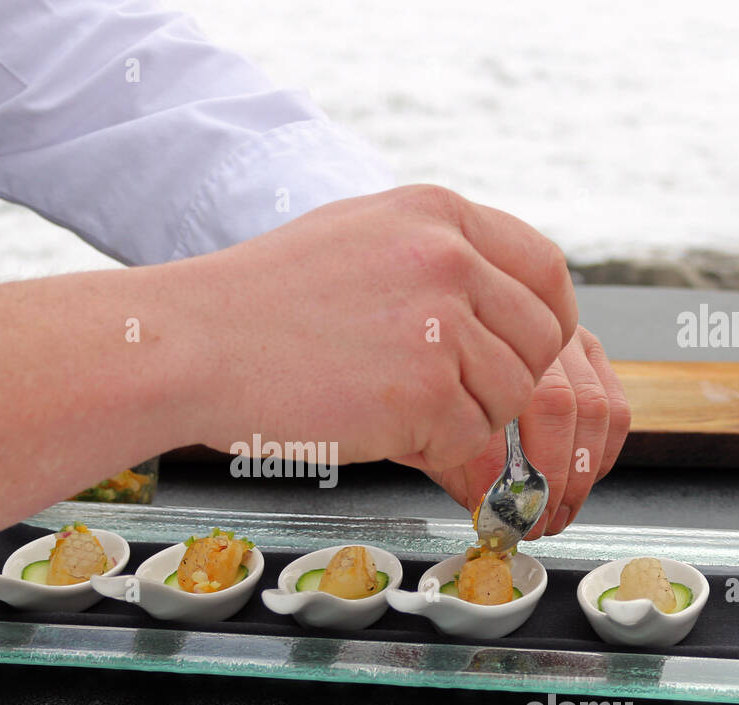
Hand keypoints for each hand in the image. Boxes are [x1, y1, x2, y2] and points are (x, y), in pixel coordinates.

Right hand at [176, 184, 578, 469]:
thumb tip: (494, 303)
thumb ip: (433, 256)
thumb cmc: (256, 302)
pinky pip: (469, 441)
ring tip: (399, 414)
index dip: (546, 323)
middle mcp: (448, 259)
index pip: (545, 270)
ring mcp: (440, 324)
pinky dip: (438, 454)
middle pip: (538, 341)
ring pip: (510, 396)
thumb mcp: (357, 236)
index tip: (528, 354)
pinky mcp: (422, 390)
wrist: (192, 343)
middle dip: (505, 383)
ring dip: (467, 420)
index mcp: (437, 215)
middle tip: (452, 402)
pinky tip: (389, 437)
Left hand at [423, 326, 630, 537]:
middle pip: (554, 406)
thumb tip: (485, 509)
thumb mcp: (432, 421)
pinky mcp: (592, 350)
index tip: (496, 514)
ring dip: (580, 475)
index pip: (495, 419)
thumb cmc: (447, 384)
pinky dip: (601, 455)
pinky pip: (616, 410)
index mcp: (473, 350)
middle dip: (550, 479)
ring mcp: (563, 339)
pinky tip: (581, 480)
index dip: (499, 476)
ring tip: (559, 512)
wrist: (453, 333)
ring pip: (592, 408)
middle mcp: (523, 337)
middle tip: (535, 522)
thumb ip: (455, 462)